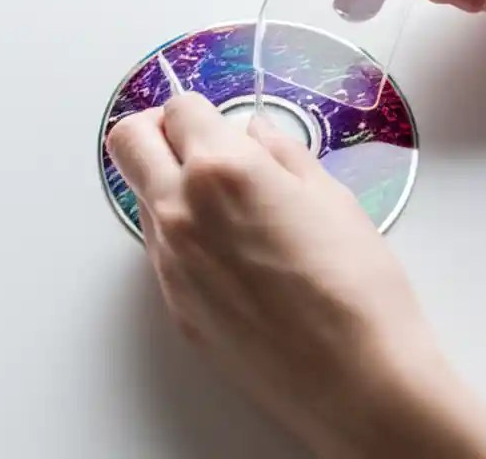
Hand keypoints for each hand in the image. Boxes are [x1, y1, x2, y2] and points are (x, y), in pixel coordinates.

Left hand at [107, 92, 485, 458]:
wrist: (355, 378)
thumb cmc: (355, 292)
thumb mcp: (331, 199)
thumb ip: (283, 155)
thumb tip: (258, 135)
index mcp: (221, 170)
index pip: (179, 108)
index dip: (203, 109)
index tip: (219, 120)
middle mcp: (181, 211)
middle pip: (129, 141)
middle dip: (156, 130)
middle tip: (192, 141)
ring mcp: (171, 261)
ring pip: (141, 196)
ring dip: (168, 184)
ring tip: (226, 205)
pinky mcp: (175, 303)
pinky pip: (160, 248)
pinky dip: (181, 233)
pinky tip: (232, 251)